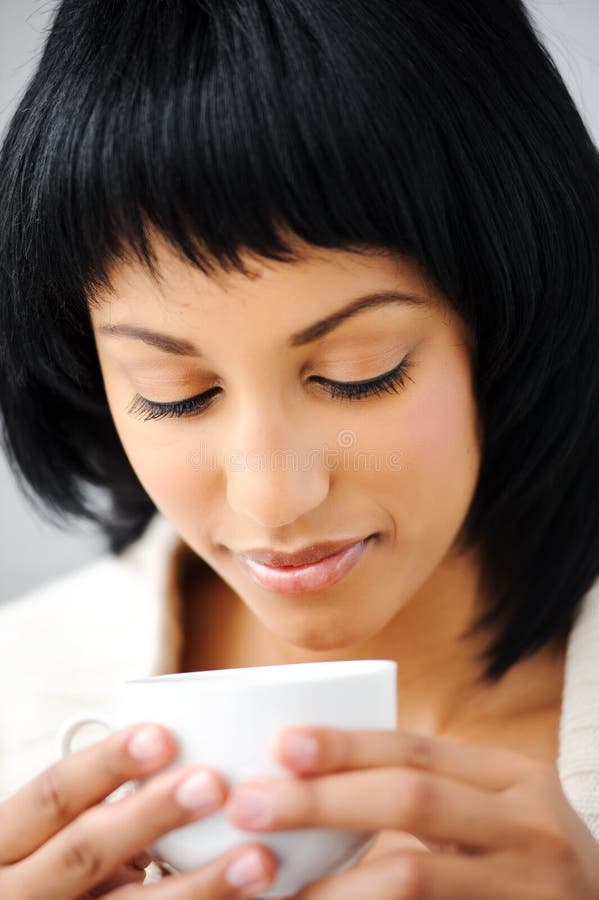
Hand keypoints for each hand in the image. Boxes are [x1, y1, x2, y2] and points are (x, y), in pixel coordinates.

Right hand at [0, 723, 276, 898]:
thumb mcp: (50, 837)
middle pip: (85, 851)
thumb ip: (93, 803)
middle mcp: (19, 892)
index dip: (106, 763)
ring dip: (199, 887)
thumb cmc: (50, 870)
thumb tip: (183, 742)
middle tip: (215, 784)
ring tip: (259, 860)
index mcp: (8, 843)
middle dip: (152, 816)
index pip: (53, 794)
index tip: (164, 735)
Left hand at [224, 726, 598, 898]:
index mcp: (511, 776)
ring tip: (275, 887)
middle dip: (323, 798)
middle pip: (411, 797)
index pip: (417, 748)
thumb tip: (315, 777)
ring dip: (334, 882)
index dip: (345, 744)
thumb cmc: (524, 862)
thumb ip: (429, 792)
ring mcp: (529, 883)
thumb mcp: (492, 813)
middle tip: (250, 804)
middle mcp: (528, 821)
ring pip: (413, 874)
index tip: (280, 744)